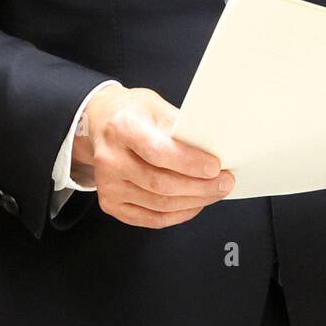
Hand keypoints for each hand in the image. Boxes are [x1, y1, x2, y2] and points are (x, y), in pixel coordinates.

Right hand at [72, 84, 234, 227]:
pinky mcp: (110, 203)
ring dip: (193, 202)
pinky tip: (194, 204)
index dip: (189, 163)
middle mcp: (110, 158)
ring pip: (159, 204)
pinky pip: (150, 218)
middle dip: (199, 187)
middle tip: (224, 183)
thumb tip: (214, 148)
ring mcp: (108, 184)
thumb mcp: (157, 106)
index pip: (158, 151)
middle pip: (160, 183)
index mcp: (123, 127)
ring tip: (214, 193)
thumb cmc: (133, 113)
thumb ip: (181, 128)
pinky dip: (178, 214)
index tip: (215, 167)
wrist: (101, 122)